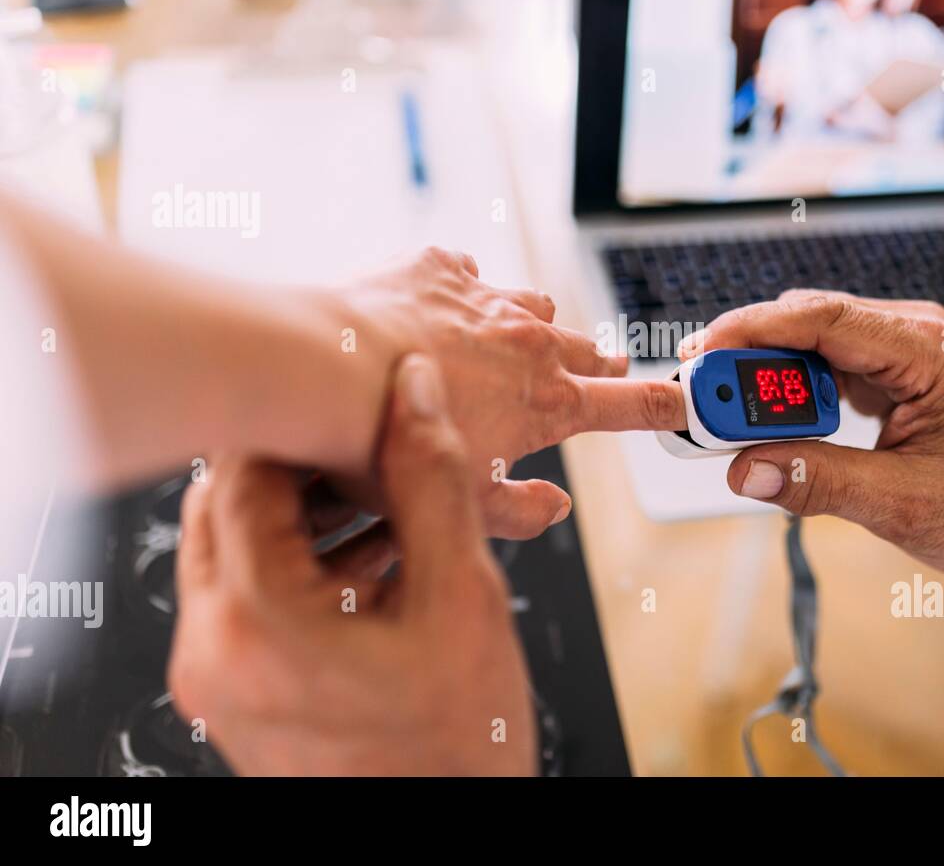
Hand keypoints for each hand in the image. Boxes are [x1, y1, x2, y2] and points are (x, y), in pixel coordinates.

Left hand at [168, 355, 534, 774]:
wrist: (449, 840)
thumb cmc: (456, 753)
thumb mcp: (462, 598)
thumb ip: (434, 480)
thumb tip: (416, 393)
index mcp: (255, 624)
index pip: (244, 470)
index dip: (300, 415)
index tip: (351, 391)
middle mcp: (212, 652)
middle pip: (228, 505)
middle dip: (300, 458)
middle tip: (369, 432)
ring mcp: (216, 678)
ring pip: (237, 548)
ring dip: (302, 508)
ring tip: (381, 494)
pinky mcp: (232, 693)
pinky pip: (248, 598)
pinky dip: (299, 562)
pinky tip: (371, 552)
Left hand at [332, 247, 684, 538]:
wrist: (321, 375)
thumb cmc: (385, 448)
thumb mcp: (465, 506)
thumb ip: (521, 510)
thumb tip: (555, 507)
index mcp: (547, 403)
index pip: (629, 405)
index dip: (664, 405)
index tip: (686, 400)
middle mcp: (528, 344)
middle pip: (588, 348)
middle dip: (600, 362)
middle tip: (607, 369)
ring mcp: (484, 302)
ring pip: (536, 304)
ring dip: (538, 324)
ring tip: (524, 337)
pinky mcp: (436, 271)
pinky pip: (469, 270)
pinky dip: (468, 289)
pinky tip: (449, 302)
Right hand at [680, 291, 943, 645]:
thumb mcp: (904, 504)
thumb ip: (819, 482)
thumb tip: (746, 470)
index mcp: (929, 352)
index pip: (823, 318)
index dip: (753, 329)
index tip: (702, 350)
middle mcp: (916, 337)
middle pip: (809, 325)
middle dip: (748, 357)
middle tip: (701, 396)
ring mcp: (906, 356)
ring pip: (813, 347)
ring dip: (766, 379)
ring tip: (724, 417)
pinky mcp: (897, 379)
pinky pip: (829, 371)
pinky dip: (792, 395)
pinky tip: (767, 424)